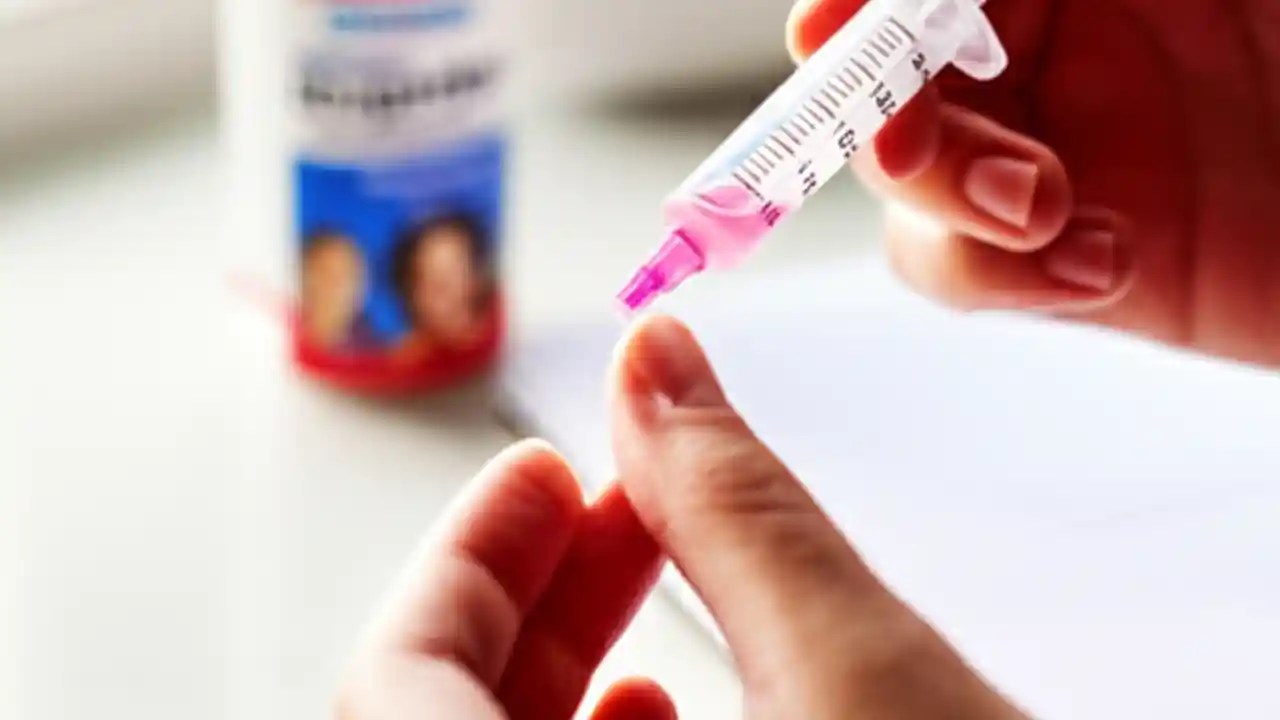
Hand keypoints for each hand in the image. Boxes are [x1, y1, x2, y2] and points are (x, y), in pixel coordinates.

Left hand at [339, 316, 1026, 718]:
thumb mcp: (857, 668)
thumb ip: (738, 507)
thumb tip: (661, 363)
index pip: (399, 677)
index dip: (466, 556)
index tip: (543, 470)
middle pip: (452, 710)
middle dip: (542, 589)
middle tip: (617, 496)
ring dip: (579, 658)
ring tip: (663, 575)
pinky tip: (677, 698)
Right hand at [789, 0, 1279, 365]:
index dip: (872, 7)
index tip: (832, 25)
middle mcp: (1060, 53)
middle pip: (898, 78)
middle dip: (887, 109)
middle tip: (901, 138)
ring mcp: (1063, 160)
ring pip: (914, 185)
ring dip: (941, 197)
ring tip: (1040, 207)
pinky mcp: (1080, 264)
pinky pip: (973, 273)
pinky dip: (1000, 275)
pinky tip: (1098, 261)